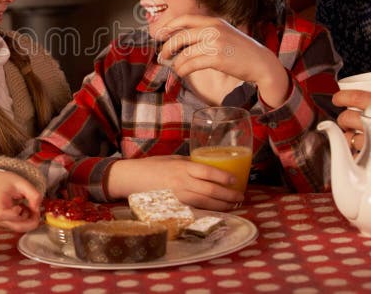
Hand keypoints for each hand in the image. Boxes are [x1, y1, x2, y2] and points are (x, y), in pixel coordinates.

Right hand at [0, 171, 41, 231]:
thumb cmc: (7, 184)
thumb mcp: (22, 183)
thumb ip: (33, 194)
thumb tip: (38, 208)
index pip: (7, 215)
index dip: (19, 213)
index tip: (23, 204)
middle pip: (18, 226)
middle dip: (32, 219)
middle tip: (36, 208)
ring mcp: (0, 224)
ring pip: (20, 229)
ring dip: (30, 220)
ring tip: (27, 206)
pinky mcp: (5, 226)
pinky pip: (19, 228)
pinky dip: (26, 221)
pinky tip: (24, 211)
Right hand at [105, 155, 243, 210]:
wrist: (130, 178)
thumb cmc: (151, 166)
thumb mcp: (172, 159)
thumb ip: (188, 164)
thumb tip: (206, 166)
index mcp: (182, 167)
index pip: (208, 172)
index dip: (224, 177)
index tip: (236, 180)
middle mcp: (182, 182)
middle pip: (211, 191)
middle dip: (228, 195)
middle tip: (240, 197)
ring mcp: (178, 196)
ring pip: (205, 203)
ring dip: (222, 205)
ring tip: (233, 205)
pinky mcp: (174, 206)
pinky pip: (195, 209)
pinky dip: (208, 210)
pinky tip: (217, 211)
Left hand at [157, 15, 288, 105]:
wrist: (261, 62)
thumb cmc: (240, 50)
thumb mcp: (224, 33)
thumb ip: (206, 32)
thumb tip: (181, 39)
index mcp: (214, 21)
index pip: (185, 18)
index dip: (169, 26)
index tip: (160, 35)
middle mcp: (214, 30)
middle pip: (181, 36)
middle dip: (168, 47)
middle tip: (162, 56)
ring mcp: (216, 44)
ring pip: (185, 53)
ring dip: (176, 63)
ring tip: (175, 68)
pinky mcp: (217, 59)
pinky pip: (191, 64)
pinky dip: (183, 70)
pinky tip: (181, 73)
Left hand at [332, 89, 370, 151]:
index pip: (359, 97)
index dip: (344, 97)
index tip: (337, 99)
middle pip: (349, 118)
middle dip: (343, 119)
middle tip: (346, 120)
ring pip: (349, 137)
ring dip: (346, 136)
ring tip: (351, 134)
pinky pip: (354, 155)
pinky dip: (352, 152)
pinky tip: (358, 150)